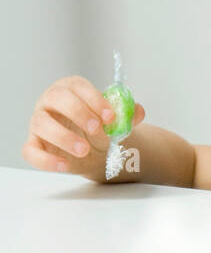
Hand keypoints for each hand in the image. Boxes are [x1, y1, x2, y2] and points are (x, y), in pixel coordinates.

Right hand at [22, 75, 145, 181]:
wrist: (91, 151)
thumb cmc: (99, 129)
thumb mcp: (114, 123)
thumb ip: (127, 116)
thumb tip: (138, 110)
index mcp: (70, 90)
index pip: (77, 86)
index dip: (94, 99)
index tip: (110, 116)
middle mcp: (50, 102)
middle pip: (56, 98)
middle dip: (78, 112)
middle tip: (97, 129)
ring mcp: (39, 123)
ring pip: (41, 123)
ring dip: (63, 136)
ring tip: (84, 150)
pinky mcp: (34, 145)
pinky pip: (31, 151)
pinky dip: (46, 160)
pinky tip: (66, 166)